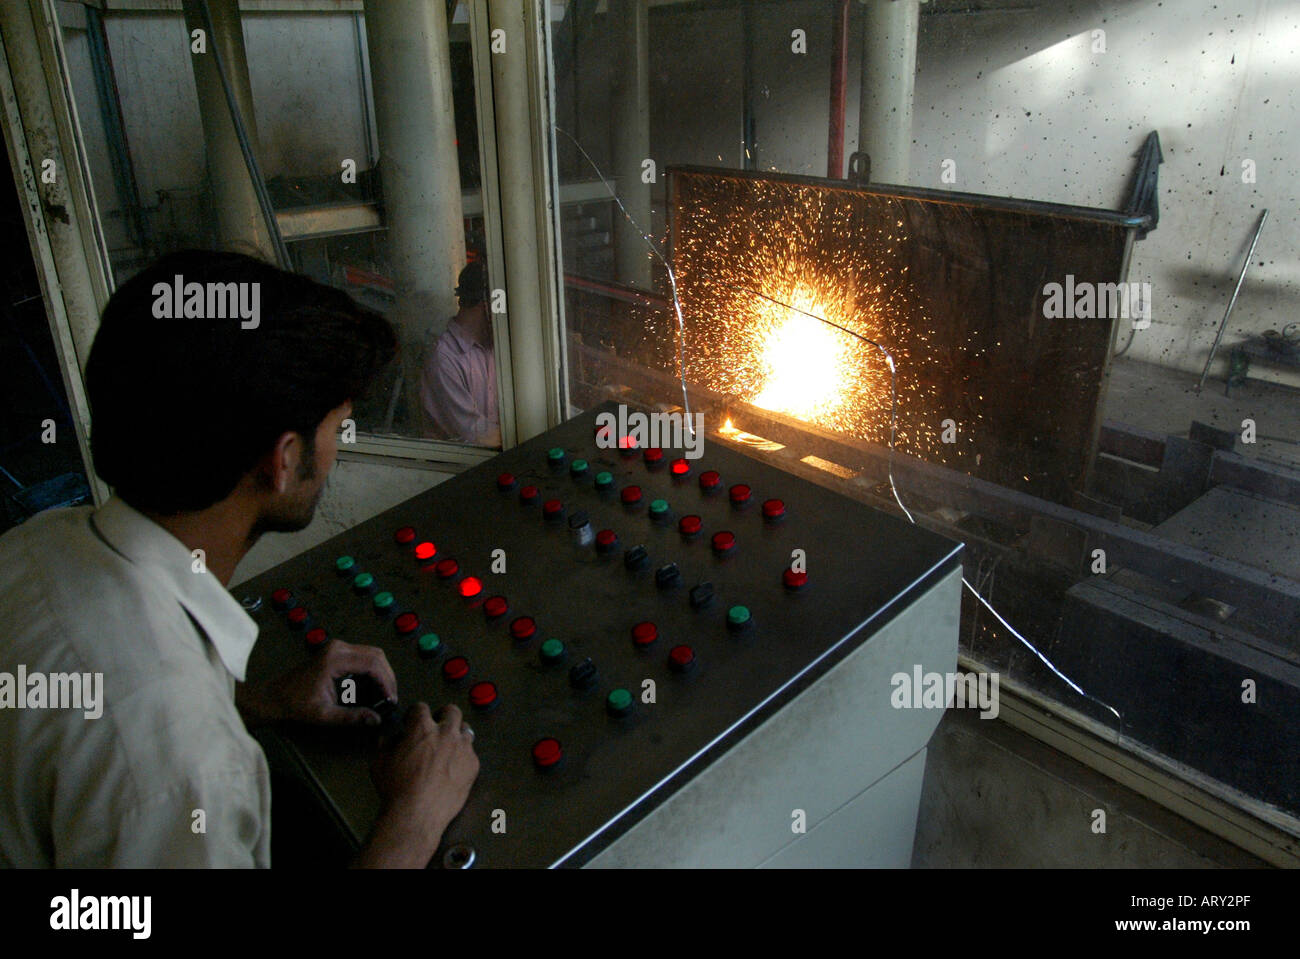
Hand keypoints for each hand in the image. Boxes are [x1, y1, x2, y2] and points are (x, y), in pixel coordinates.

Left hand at [250, 639, 397, 727]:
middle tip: (391, 698)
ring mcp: (338, 647)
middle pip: (376, 655)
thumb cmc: (297, 705)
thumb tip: (376, 720)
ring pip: (373, 654)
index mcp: (335, 659)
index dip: (386, 682)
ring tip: (385, 693)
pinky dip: (373, 669)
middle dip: (388, 677)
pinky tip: (374, 686)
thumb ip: (351, 717)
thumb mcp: (324, 715)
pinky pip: (364, 655)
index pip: (372, 664)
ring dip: (382, 673)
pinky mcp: (337, 651)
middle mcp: (338, 647)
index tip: (391, 699)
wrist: (276, 696)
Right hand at [357, 703, 479, 867]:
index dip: (415, 713)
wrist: (416, 814)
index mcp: (421, 728)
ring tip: (448, 745)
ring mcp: (462, 748)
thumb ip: (387, 743)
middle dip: (443, 715)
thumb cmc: (397, 789)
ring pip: (465, 730)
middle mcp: (445, 733)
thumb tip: (390, 739)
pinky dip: (463, 756)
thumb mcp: (380, 762)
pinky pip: (471, 752)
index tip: (413, 720)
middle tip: (437, 724)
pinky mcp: (472, 765)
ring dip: (457, 734)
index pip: (421, 707)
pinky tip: (454, 766)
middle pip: (451, 711)